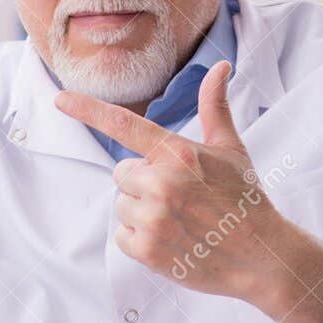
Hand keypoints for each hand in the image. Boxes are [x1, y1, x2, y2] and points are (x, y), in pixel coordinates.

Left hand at [54, 61, 322, 322]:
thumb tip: (221, 66)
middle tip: (181, 198)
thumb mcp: (232, 149)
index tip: (59, 98)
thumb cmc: (246, 199)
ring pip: (122, 205)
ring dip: (143, 213)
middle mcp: (162, 182)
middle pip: (123, 174)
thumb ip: (215, 106)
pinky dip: (141, 241)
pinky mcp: (147, 249)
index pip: (124, 125)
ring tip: (180, 221)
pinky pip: (122, 236)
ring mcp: (153, 217)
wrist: (262, 256)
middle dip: (144, 184)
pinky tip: (172, 241)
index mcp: (178, 153)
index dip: (88, 110)